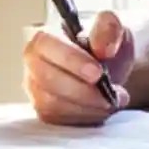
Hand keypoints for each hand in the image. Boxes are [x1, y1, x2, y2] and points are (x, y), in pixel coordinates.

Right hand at [23, 11, 134, 125]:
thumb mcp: (114, 29)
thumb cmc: (106, 46)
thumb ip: (109, 28)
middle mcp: (34, 65)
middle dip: (83, 90)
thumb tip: (104, 47)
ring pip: (53, 104)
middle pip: (48, 80)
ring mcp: (36, 90)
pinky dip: (86, 117)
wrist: (111, 69)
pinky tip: (102, 109)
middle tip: (111, 93)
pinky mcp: (46, 112)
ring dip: (87, 106)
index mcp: (45, 39)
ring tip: (112, 100)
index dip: (70, 60)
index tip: (98, 72)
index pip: (46, 46)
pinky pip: (60, 120)